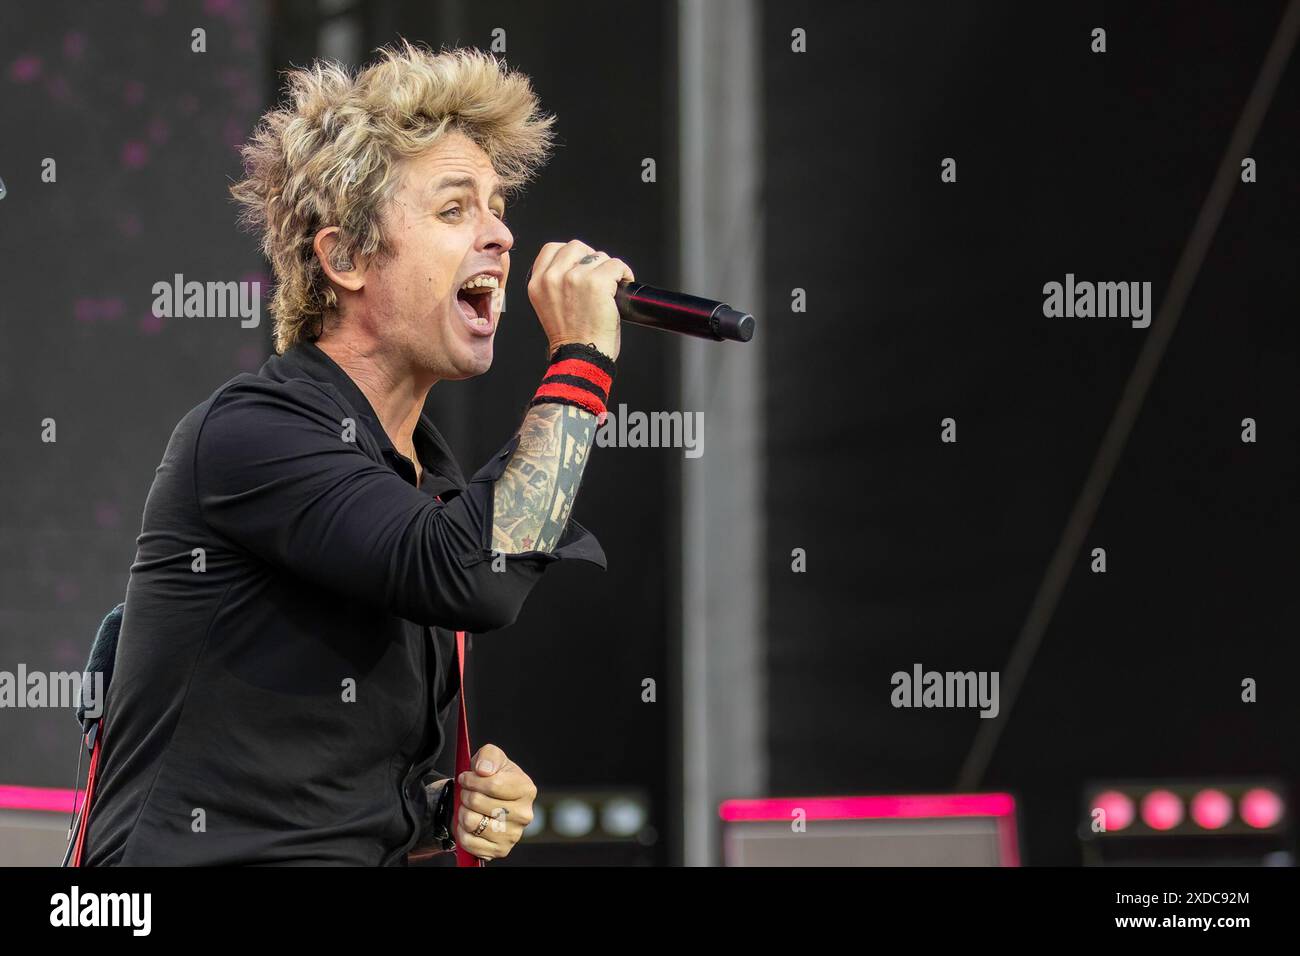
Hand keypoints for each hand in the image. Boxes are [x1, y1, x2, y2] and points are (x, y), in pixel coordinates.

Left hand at [455, 744, 536, 860]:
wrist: (489, 801)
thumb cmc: (493, 777)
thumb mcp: (492, 758)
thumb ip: (488, 756)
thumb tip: (483, 770)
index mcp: (526, 789)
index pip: (493, 784)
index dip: (472, 780)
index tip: (466, 777)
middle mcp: (524, 814)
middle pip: (479, 802)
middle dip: (466, 794)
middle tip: (467, 792)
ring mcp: (513, 835)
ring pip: (471, 822)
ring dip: (462, 811)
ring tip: (468, 807)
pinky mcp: (500, 850)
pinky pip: (468, 841)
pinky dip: (462, 830)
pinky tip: (470, 823)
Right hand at [527, 239, 633, 359]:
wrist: (581, 358)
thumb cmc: (571, 340)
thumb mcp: (549, 307)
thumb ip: (555, 284)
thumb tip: (577, 266)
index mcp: (536, 283)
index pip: (552, 249)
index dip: (571, 255)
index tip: (581, 267)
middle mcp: (552, 278)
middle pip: (576, 246)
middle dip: (590, 259)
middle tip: (599, 277)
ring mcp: (574, 278)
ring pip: (598, 255)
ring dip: (608, 269)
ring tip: (611, 287)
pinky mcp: (596, 282)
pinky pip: (616, 265)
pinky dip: (623, 274)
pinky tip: (623, 285)